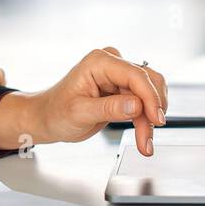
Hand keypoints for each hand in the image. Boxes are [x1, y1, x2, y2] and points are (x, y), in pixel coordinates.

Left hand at [0, 47, 166, 155]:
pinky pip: (143, 102)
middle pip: (147, 83)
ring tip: (145, 142)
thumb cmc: (56, 112)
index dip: (150, 97)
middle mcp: (112, 64)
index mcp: (99, 62)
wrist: (48, 118)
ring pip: (149, 94)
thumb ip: (109, 108)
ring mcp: (118, 76)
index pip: (135, 75)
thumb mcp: (80, 113)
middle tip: (149, 137)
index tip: (156, 120)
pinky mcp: (122, 89)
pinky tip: (143, 136)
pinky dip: (146, 120)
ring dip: (151, 119)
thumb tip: (137, 105)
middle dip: (153, 111)